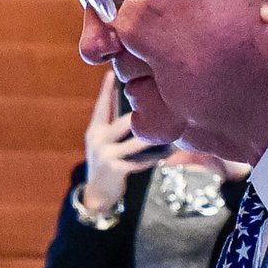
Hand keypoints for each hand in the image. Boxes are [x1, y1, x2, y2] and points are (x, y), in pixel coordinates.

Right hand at [82, 76, 169, 215]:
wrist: (97, 194)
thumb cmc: (106, 160)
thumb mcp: (102, 140)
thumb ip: (112, 119)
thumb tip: (122, 92)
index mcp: (95, 130)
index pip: (103, 106)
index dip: (107, 90)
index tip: (112, 73)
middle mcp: (98, 140)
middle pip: (125, 122)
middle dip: (143, 113)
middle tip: (162, 100)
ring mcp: (107, 155)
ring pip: (136, 142)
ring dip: (155, 137)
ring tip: (172, 129)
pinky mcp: (117, 170)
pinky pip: (141, 160)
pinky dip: (155, 157)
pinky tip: (167, 152)